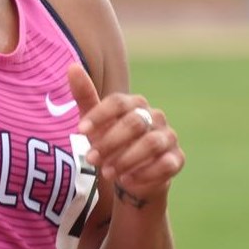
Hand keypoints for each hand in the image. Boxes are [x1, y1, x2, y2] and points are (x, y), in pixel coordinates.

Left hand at [67, 63, 184, 206]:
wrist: (130, 176)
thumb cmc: (110, 143)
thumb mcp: (94, 123)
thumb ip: (85, 96)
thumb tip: (71, 67)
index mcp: (135, 104)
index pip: (118, 102)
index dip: (99, 115)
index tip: (80, 130)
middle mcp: (155, 117)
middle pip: (134, 123)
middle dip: (110, 142)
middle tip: (90, 159)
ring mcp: (168, 137)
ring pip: (151, 144)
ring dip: (126, 159)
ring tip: (106, 173)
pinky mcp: (176, 158)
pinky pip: (166, 164)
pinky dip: (145, 173)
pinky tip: (127, 180)